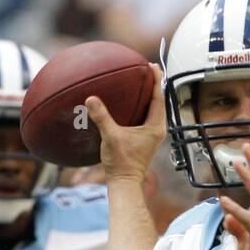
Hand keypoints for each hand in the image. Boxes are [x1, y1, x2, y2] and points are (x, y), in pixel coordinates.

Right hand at [85, 64, 165, 182]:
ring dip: (148, 95)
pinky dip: (142, 106)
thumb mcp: (110, 137)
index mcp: (155, 127)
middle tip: (147, 68)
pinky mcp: (145, 139)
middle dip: (154, 84)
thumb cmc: (121, 164)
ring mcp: (152, 135)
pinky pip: (146, 116)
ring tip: (142, 81)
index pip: (159, 98)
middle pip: (159, 101)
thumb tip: (90, 99)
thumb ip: (102, 117)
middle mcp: (157, 129)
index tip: (152, 66)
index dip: (156, 80)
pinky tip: (132, 101)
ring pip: (154, 109)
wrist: (124, 183)